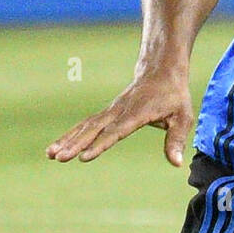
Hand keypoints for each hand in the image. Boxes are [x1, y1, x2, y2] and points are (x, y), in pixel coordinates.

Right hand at [46, 76, 192, 165]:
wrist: (161, 69)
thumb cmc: (173, 94)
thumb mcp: (183, 116)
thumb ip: (176, 139)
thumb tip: (176, 163)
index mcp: (137, 113)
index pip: (116, 131)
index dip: (100, 144)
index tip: (84, 157)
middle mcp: (119, 111)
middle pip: (94, 129)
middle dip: (75, 144)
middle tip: (59, 158)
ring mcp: (111, 110)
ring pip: (86, 125)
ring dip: (68, 139)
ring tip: (50, 155)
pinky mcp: (107, 112)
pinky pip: (86, 124)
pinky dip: (71, 134)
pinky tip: (57, 147)